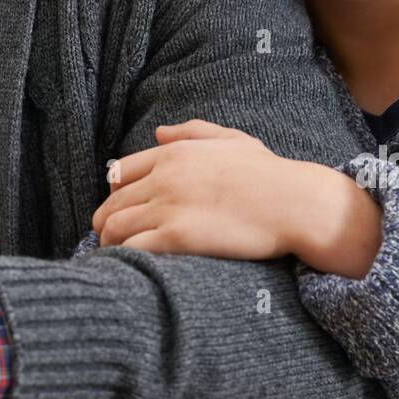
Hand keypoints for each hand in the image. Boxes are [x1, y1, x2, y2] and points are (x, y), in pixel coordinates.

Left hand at [91, 119, 298, 258]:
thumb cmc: (268, 172)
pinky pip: (133, 249)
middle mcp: (164, 177)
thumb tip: (159, 131)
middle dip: (104, 222)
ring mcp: (168, 207)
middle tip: (108, 238)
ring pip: (115, 227)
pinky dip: (125, 258)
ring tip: (115, 256)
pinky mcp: (177, 237)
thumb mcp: (231, 139)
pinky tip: (130, 267)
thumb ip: (192, 131)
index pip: (120, 172)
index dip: (113, 193)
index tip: (118, 208)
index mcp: (173, 153)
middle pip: (112, 203)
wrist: (294, 202)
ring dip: (109, 243)